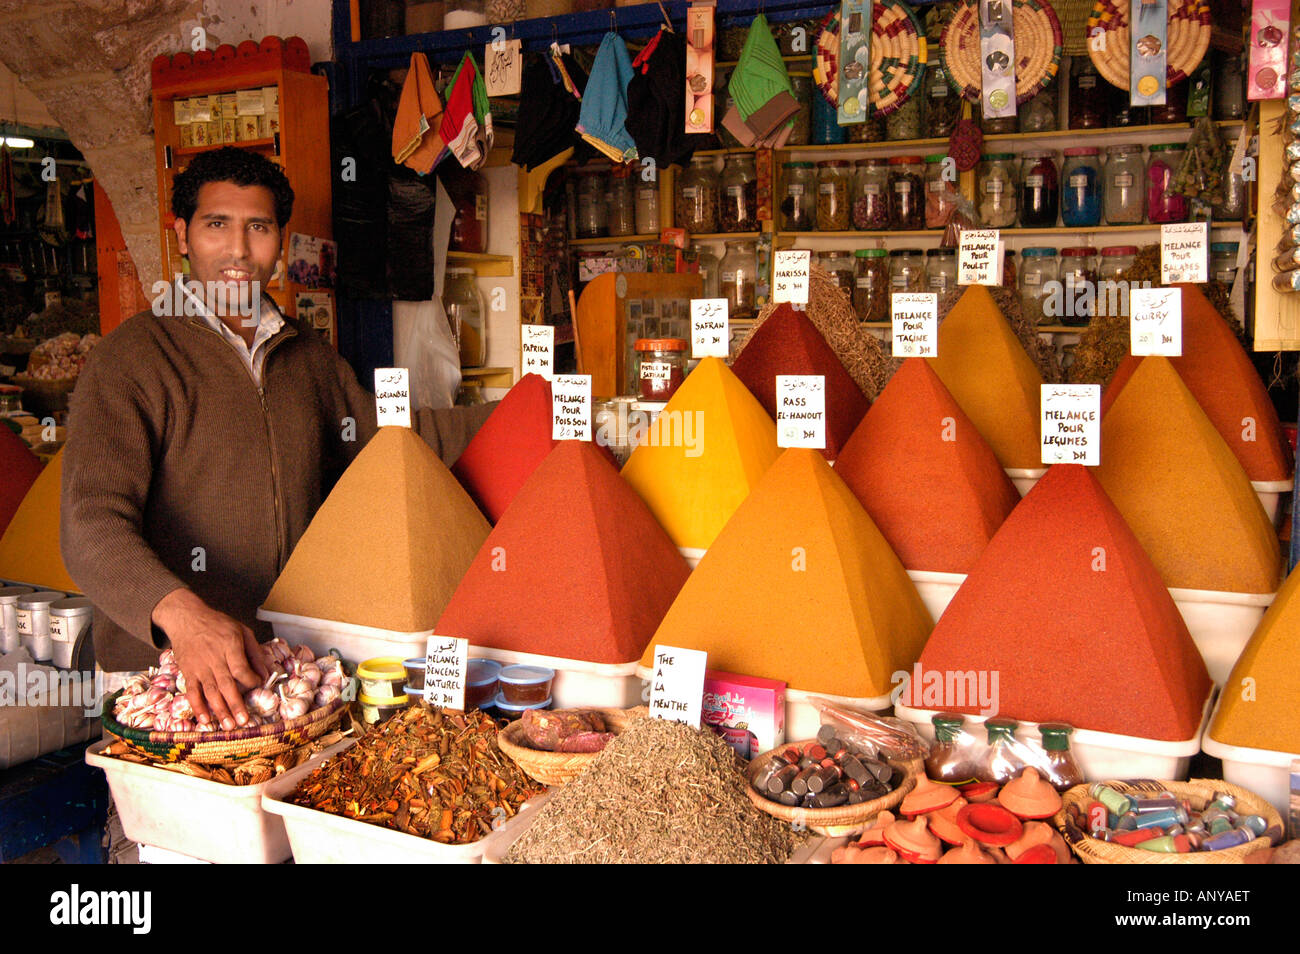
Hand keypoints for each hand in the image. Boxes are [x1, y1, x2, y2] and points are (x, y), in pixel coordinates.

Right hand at [151, 588, 269, 730]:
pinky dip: (198, 707)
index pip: (241, 669)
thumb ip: (255, 653)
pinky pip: (192, 692)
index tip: (258, 685)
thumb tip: (266, 674)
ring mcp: (199, 667)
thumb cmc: (218, 625)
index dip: (251, 680)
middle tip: (244, 722)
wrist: (186, 618)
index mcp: (230, 646)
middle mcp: (214, 658)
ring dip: (220, 710)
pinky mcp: (188, 672)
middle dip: (236, 705)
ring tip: (229, 726)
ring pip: (210, 692)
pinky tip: (205, 720)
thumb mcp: (242, 631)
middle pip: (227, 685)